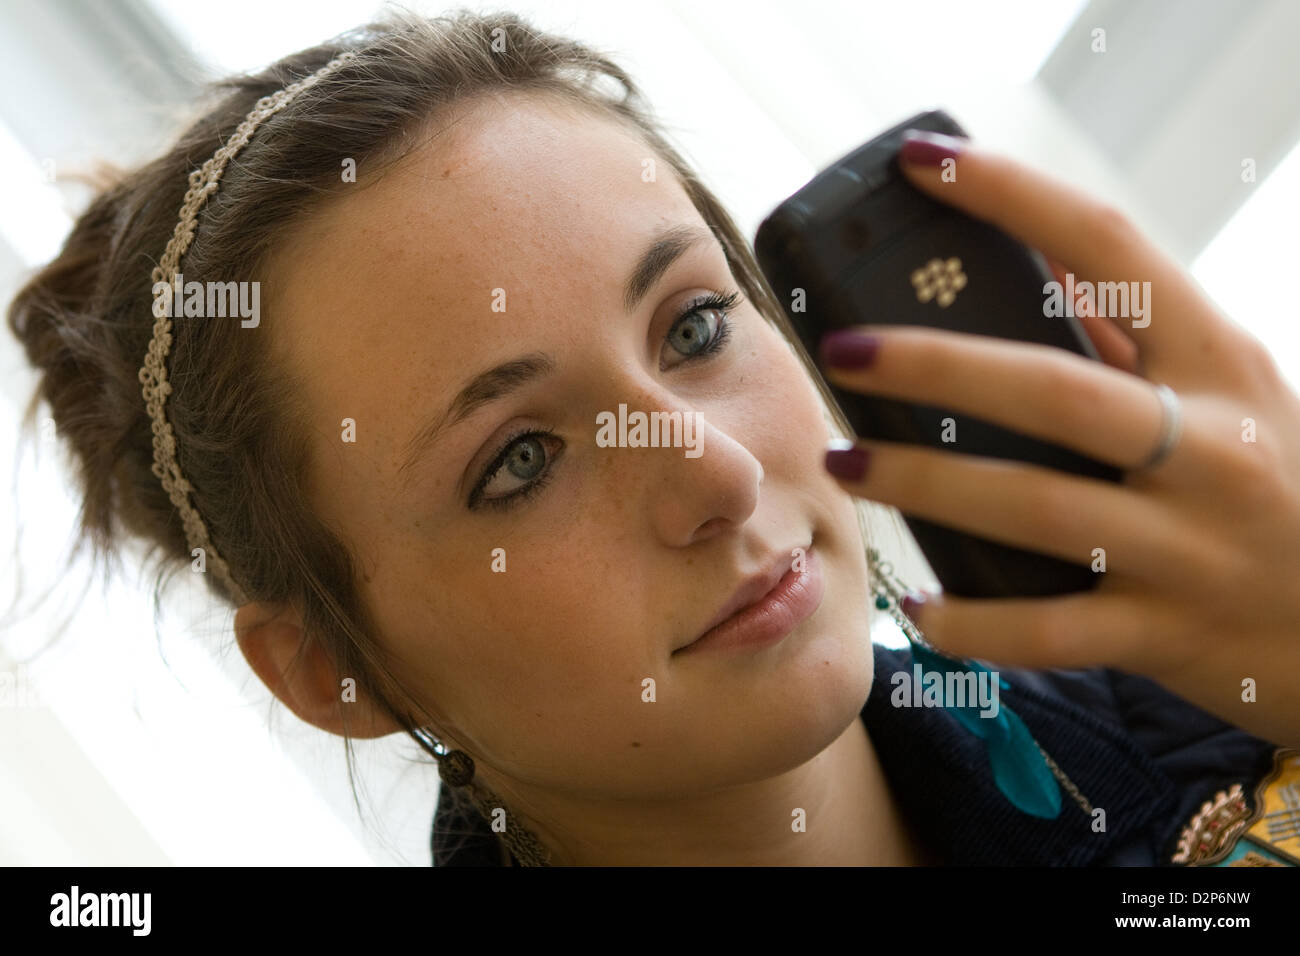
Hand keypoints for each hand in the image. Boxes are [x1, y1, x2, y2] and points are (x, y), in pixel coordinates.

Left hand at [819, 130, 1299, 750]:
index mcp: (1223, 365)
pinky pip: (1049, 632)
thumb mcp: (1232, 394)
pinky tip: (915, 604)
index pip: (1112, 249)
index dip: (1013, 196)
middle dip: (936, 366)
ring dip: (924, 483)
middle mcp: (1212, 449)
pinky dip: (973, 621)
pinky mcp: (1164, 632)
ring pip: (1036, 509)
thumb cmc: (1275, 486)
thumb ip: (1139, 337)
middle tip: (843, 349)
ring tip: (845, 460)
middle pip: (1054, 390)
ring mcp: (1189, 548)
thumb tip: (1041, 268)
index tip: (925, 164)